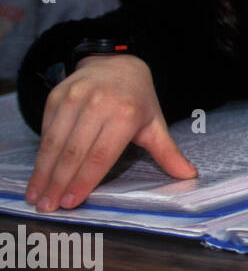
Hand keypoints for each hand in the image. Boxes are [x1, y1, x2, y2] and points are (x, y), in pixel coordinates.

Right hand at [25, 55, 196, 211]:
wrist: (117, 63)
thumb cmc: (138, 100)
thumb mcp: (156, 124)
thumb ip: (168, 153)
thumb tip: (188, 176)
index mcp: (125, 114)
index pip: (100, 155)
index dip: (84, 180)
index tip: (70, 202)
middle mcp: (97, 104)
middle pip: (73, 152)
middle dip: (58, 182)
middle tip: (48, 207)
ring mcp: (74, 98)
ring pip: (54, 142)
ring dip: (42, 172)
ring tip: (36, 196)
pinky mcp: (56, 96)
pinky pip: (45, 129)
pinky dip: (40, 153)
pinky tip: (37, 173)